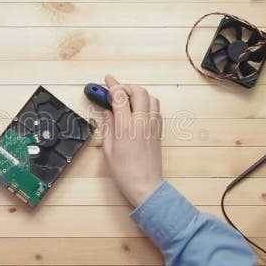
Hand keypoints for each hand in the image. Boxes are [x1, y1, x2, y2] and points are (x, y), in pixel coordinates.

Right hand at [101, 75, 163, 207]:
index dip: (112, 85)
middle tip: (116, 90)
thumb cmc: (124, 172)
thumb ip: (107, 127)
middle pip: (138, 91)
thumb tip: (106, 112)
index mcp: (126, 127)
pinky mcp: (158, 131)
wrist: (145, 186)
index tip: (107, 80)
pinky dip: (147, 103)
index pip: (120, 97)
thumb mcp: (108, 150)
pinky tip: (138, 110)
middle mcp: (142, 122)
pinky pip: (156, 109)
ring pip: (150, 97)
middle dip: (126, 86)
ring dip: (138, 93)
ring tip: (127, 99)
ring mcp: (153, 126)